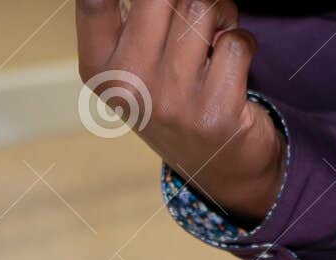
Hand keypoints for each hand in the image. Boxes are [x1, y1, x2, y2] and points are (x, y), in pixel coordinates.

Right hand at [77, 0, 284, 219]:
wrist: (222, 168)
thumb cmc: (178, 100)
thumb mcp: (139, 64)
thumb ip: (139, 17)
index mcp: (99, 69)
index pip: (92, 1)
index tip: (151, 5)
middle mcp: (128, 86)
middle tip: (198, 16)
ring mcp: (172, 101)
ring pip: (202, 8)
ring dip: (221, 13)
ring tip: (216, 39)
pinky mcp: (215, 112)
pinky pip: (236, 42)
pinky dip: (243, 44)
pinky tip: (233, 67)